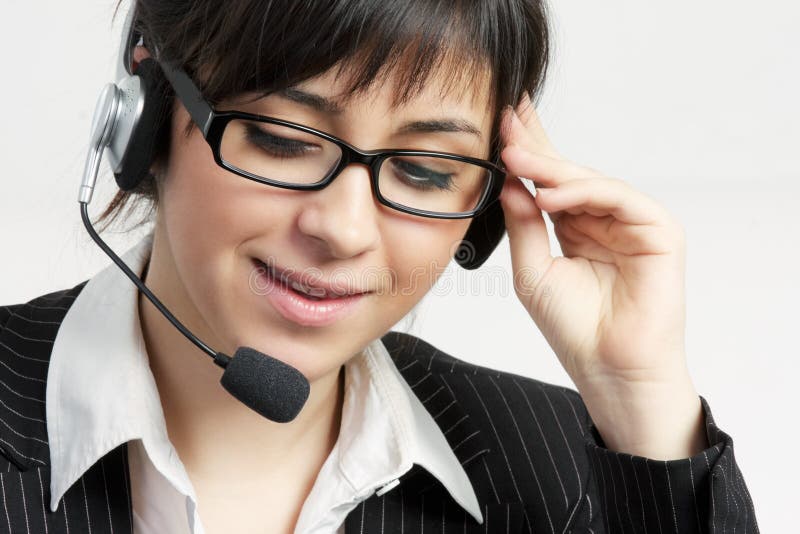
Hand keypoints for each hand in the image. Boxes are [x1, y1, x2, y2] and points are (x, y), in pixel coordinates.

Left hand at [497, 93, 706, 459]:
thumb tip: (508, 181)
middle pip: (569, 172)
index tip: (500, 123)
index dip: (527, 152)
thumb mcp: (532, 269)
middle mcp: (604, 219)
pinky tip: (549, 194)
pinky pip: (618, 197)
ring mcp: (633, 222)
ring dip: (550, 168)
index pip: (550, 181)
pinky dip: (583, 192)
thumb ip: (523, 224)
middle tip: (506, 119)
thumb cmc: (574, 329)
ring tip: (516, 157)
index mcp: (576, 227)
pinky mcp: (658, 231)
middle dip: (535, 146)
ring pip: (590, 181)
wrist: (610, 370)